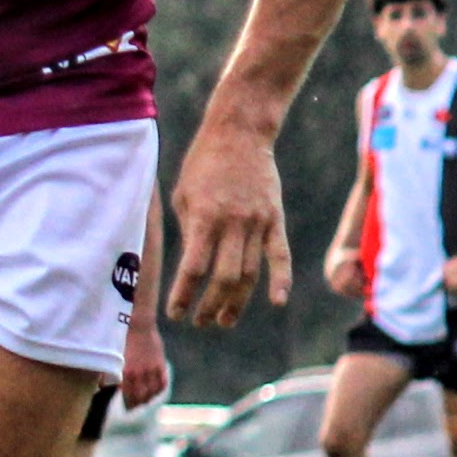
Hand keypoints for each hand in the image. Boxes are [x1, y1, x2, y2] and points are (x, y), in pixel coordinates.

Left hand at [118, 315, 169, 414]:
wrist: (138, 324)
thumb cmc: (121, 338)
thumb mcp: (112, 357)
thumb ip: (109, 372)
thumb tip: (102, 386)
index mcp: (126, 373)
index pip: (128, 395)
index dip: (128, 404)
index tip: (127, 409)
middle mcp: (140, 374)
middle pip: (141, 396)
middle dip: (139, 405)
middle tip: (136, 409)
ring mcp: (152, 370)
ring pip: (153, 391)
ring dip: (150, 398)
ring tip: (146, 402)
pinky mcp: (160, 364)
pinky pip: (163, 381)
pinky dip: (160, 389)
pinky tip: (157, 391)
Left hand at [168, 124, 289, 326]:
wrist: (239, 134)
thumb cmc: (202, 164)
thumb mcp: (183, 196)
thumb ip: (189, 232)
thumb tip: (193, 270)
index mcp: (204, 217)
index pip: (193, 268)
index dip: (184, 295)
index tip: (175, 313)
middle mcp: (233, 223)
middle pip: (223, 278)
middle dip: (210, 305)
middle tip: (201, 322)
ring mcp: (257, 222)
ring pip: (250, 273)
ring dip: (237, 301)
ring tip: (224, 320)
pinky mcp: (275, 219)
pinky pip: (280, 255)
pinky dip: (281, 280)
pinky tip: (277, 302)